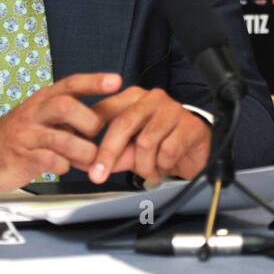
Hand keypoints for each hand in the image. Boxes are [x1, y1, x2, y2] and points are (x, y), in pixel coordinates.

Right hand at [0, 73, 122, 190]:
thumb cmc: (24, 134)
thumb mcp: (46, 115)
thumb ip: (73, 114)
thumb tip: (110, 114)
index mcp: (44, 99)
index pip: (71, 84)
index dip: (94, 81)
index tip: (116, 81)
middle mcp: (35, 113)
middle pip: (64, 105)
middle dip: (88, 121)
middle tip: (96, 134)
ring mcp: (27, 135)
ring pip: (59, 138)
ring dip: (82, 150)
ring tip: (90, 158)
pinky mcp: (22, 157)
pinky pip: (48, 160)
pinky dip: (64, 165)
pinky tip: (66, 166)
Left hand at [88, 86, 211, 185]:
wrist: (196, 151)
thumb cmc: (162, 144)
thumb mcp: (130, 149)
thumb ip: (109, 154)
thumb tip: (82, 162)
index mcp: (134, 98)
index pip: (106, 110)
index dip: (89, 133)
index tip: (77, 153)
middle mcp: (153, 98)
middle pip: (123, 123)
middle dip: (108, 153)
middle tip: (98, 175)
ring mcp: (173, 110)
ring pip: (146, 141)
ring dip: (144, 165)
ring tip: (150, 170)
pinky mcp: (190, 125)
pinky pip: (168, 150)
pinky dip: (163, 165)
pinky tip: (165, 166)